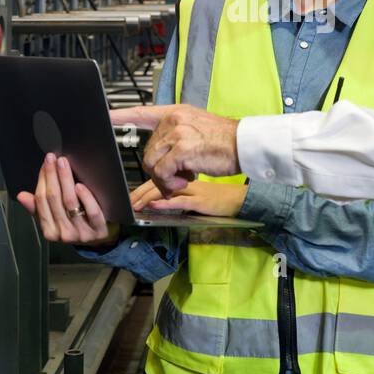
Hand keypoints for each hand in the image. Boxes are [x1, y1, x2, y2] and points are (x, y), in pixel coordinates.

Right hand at [16, 153, 119, 245]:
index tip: (45, 164)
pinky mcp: (99, 230)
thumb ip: (38, 208)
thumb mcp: (54, 218)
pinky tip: (79, 185)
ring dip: (65, 179)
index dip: (42, 181)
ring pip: (70, 202)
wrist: (99, 238)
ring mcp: (82, 233)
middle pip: (54, 199)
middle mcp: (64, 234)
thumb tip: (21, 195)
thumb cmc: (74, 224)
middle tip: (52, 158)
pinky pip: (91, 211)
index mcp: (50, 232)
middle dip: (51, 175)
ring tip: (63, 163)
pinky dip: (85, 197)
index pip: (41, 201)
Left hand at [110, 105, 241, 193]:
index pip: (143, 112)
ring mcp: (178, 133)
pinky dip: (171, 182)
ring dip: (165, 178)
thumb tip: (158, 153)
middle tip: (179, 174)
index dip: (122, 115)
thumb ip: (177, 135)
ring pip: (151, 163)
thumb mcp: (197, 128)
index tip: (106, 116)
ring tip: (184, 177)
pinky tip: (187, 179)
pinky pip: (162, 172)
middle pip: (147, 150)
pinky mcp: (183, 149)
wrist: (245, 144)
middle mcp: (174, 119)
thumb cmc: (224, 142)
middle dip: (159, 168)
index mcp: (176, 113)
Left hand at [129, 178, 246, 218]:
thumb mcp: (200, 181)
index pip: (160, 168)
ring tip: (135, 206)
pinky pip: (181, 200)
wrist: (245, 194)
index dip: (145, 180)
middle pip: (157, 179)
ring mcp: (195, 187)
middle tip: (128, 201)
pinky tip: (154, 206)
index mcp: (187, 167)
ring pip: (165, 189)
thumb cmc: (224, 188)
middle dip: (140, 192)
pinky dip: (166, 203)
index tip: (133, 190)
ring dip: (147, 198)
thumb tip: (164, 190)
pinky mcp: (202, 199)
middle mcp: (188, 175)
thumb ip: (183, 182)